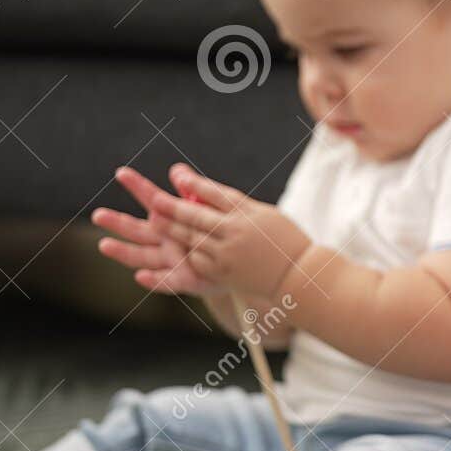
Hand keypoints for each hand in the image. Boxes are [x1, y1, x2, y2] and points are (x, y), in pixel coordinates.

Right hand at [93, 166, 222, 296]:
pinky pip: (167, 282)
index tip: (122, 172)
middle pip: (137, 230)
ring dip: (123, 251)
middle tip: (98, 214)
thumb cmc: (218, 232)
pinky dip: (153, 280)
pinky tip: (139, 276)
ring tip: (104, 245)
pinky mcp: (184, 280)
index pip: (151, 199)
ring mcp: (171, 261)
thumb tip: (176, 169)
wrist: (237, 262)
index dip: (138, 185)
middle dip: (117, 222)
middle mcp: (165, 240)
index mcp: (171, 219)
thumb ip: (193, 190)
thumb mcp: (208, 208)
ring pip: (142, 257)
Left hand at [147, 163, 311, 300]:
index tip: (176, 176)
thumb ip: (235, 204)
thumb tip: (205, 190)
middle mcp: (235, 232)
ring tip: (155, 220)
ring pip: (192, 238)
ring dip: (171, 229)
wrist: (297, 275)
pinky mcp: (223, 274)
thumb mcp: (264, 213)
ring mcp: (228, 254)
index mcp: (247, 213)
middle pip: (196, 216)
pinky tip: (177, 245)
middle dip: (171, 207)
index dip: (193, 185)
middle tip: (152, 199)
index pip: (214, 194)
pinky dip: (187, 251)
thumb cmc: (283, 239)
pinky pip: (198, 260)